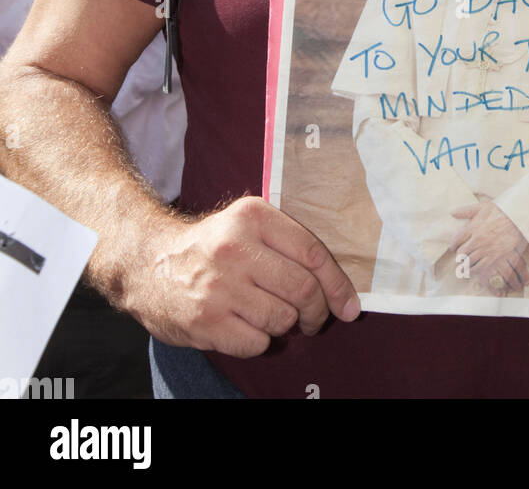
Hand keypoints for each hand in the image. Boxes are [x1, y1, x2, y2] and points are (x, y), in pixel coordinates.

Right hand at [127, 196, 359, 357]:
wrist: (148, 263)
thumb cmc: (211, 247)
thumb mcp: (245, 224)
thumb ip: (288, 243)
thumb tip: (339, 287)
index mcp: (253, 217)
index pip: (313, 253)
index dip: (338, 284)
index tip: (349, 306)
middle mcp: (236, 248)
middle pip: (303, 289)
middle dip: (317, 312)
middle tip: (314, 320)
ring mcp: (219, 286)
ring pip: (283, 319)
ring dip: (285, 325)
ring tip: (270, 316)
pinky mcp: (206, 321)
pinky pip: (258, 343)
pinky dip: (260, 341)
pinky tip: (246, 326)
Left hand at [451, 202, 528, 292]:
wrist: (517, 218)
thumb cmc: (500, 211)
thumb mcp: (482, 207)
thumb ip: (466, 211)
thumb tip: (452, 213)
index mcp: (473, 227)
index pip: (456, 240)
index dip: (453, 245)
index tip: (454, 247)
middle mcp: (477, 239)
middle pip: (461, 253)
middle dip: (459, 256)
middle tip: (459, 257)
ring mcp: (485, 249)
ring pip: (469, 261)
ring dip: (465, 264)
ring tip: (465, 264)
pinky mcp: (494, 256)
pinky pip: (480, 267)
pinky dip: (475, 269)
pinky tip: (474, 269)